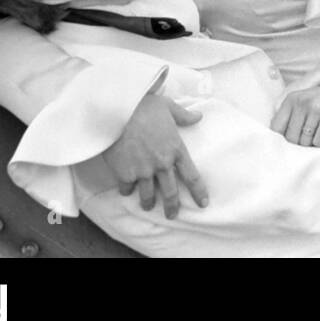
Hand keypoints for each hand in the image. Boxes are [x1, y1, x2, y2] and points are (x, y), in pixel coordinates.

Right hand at [103, 93, 208, 218]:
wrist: (116, 111)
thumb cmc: (143, 106)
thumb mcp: (168, 107)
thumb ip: (183, 115)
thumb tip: (198, 116)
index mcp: (176, 149)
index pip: (192, 176)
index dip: (199, 192)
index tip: (203, 203)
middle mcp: (162, 164)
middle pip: (171, 193)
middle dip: (172, 207)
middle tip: (172, 215)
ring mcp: (143, 171)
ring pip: (148, 196)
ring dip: (148, 203)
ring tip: (148, 206)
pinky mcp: (125, 173)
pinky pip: (127, 189)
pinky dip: (127, 191)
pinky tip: (126, 190)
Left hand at [272, 78, 319, 146]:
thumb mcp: (302, 102)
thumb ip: (289, 117)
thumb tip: (278, 142)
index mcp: (291, 100)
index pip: (276, 127)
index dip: (281, 139)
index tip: (288, 143)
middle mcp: (302, 103)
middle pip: (291, 138)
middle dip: (299, 144)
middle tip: (307, 140)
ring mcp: (316, 108)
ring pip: (305, 141)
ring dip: (311, 143)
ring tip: (316, 134)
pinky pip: (319, 141)